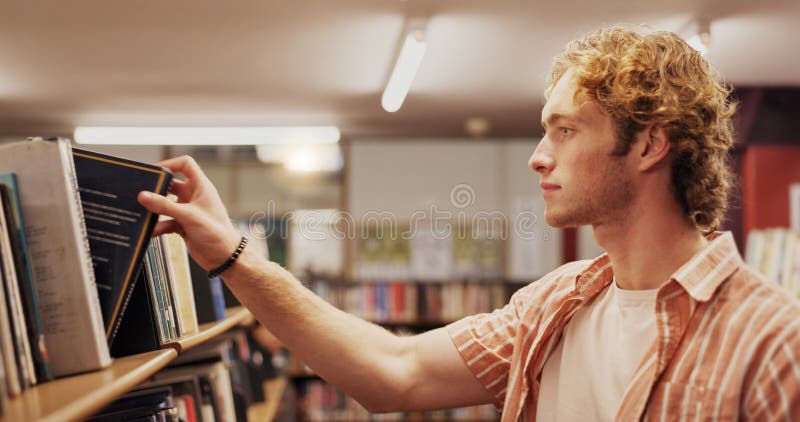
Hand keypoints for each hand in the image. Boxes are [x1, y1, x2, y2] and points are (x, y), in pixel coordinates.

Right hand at [137, 155, 241, 269]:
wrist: (224, 257)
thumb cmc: (216, 233)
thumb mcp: (188, 216)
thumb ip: (164, 206)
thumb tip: (144, 195)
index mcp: (201, 187)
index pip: (186, 165)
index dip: (170, 163)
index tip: (154, 171)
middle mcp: (194, 196)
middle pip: (171, 184)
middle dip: (156, 188)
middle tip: (141, 191)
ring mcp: (188, 211)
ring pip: (166, 204)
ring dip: (155, 209)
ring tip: (142, 212)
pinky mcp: (183, 224)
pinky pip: (166, 221)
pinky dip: (158, 225)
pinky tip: (151, 231)